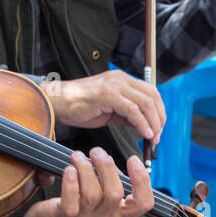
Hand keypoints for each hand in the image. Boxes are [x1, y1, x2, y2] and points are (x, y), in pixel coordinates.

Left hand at [7, 150, 153, 216]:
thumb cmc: (76, 213)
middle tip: (97, 151)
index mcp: (118, 216)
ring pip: (92, 194)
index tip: (132, 159)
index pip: (143, 204)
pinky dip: (70, 184)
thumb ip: (109, 187)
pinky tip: (69, 170)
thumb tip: (110, 164)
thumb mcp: (100, 205)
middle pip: (115, 193)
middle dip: (107, 167)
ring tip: (78, 156)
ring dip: (86, 169)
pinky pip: (70, 203)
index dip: (142, 180)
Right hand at [42, 72, 165, 142]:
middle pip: (152, 96)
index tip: (158, 128)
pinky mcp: (108, 95)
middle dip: (159, 118)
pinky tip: (145, 134)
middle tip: (158, 136)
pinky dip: (142, 123)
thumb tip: (143, 124)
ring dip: (153, 122)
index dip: (159, 111)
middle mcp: (120, 78)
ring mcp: (114, 85)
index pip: (150, 92)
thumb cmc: (77, 106)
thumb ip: (125, 114)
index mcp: (121, 79)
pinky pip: (133, 110)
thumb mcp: (107, 109)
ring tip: (153, 138)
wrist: (55, 102)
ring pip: (145, 102)